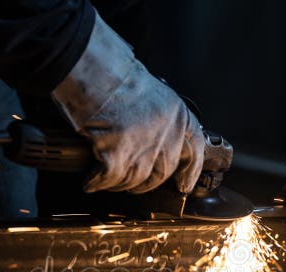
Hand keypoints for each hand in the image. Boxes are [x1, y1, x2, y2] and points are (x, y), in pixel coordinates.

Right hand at [51, 12, 204, 193]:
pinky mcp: (118, 156)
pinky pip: (109, 179)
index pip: (195, 151)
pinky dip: (97, 182)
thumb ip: (158, 117)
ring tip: (108, 180)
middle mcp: (166, 135)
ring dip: (120, 183)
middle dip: (146, 183)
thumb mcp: (152, 93)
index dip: (191, 172)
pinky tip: (90, 182)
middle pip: (162, 173)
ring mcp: (143, 148)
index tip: (185, 185)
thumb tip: (150, 138)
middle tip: (133, 184)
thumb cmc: (116, 74)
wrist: (96, 72)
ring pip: (136, 180)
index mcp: (178, 116)